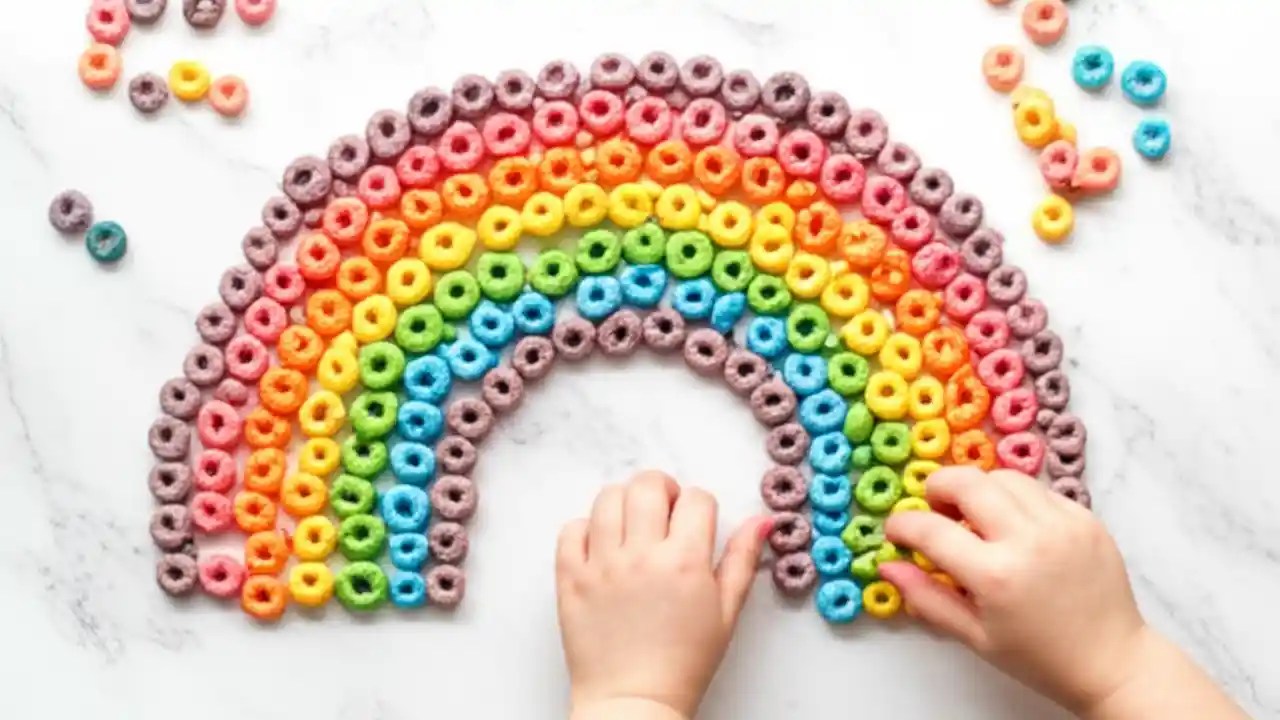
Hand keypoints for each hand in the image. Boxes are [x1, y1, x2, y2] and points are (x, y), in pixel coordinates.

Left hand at [556, 471, 770, 719]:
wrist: (634, 701)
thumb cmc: (684, 662)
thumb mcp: (726, 612)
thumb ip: (743, 560)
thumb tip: (762, 520)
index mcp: (685, 562)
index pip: (696, 499)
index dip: (700, 505)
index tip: (696, 522)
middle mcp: (641, 555)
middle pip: (647, 485)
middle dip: (661, 489)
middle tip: (663, 510)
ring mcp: (601, 564)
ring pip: (607, 498)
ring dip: (623, 502)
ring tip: (631, 525)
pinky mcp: (570, 578)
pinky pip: (571, 529)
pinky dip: (585, 528)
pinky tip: (601, 546)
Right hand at [878, 467, 1146, 715]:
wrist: (1112, 662)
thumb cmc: (1038, 657)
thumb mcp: (974, 636)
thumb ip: (926, 597)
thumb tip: (887, 564)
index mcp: (996, 576)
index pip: (931, 530)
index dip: (903, 525)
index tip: (896, 531)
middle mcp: (1029, 540)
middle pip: (967, 482)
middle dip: (937, 488)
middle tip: (935, 511)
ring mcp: (1062, 524)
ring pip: (1003, 477)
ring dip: (978, 489)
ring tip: (976, 518)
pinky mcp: (1085, 518)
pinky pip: (1038, 490)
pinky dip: (1015, 499)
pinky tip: (1014, 526)